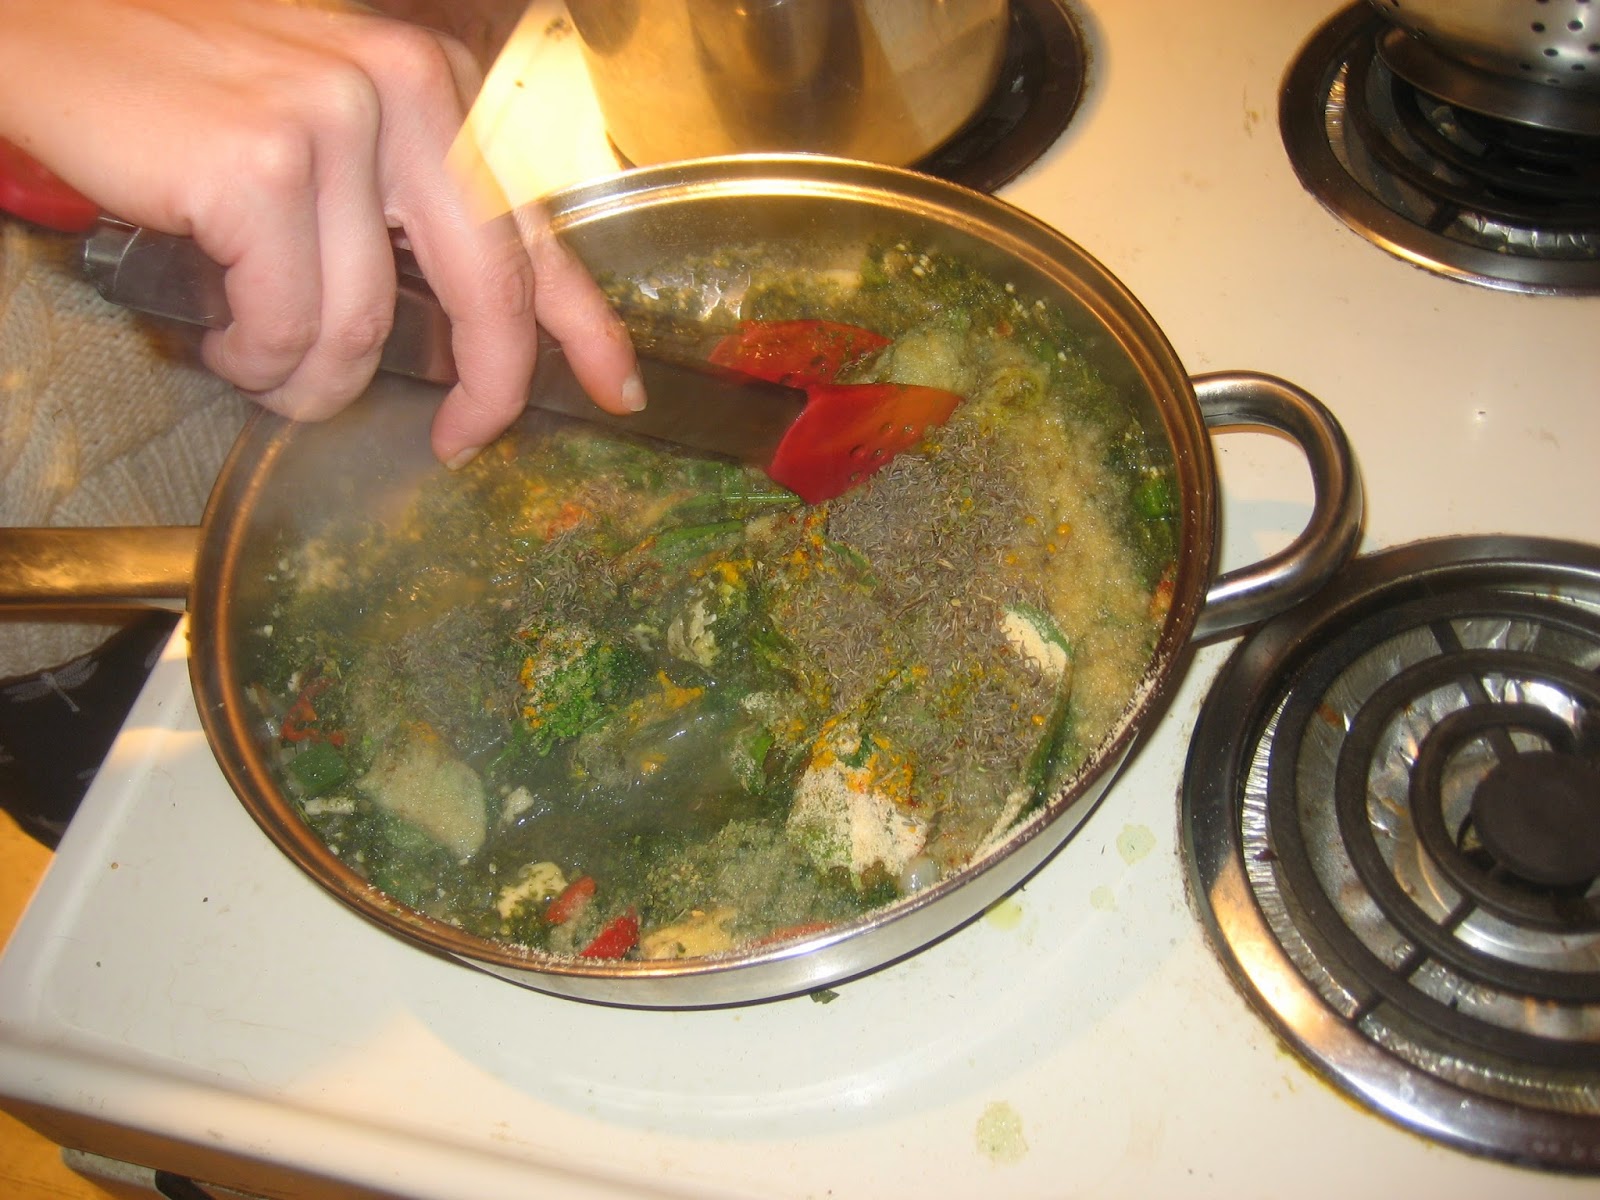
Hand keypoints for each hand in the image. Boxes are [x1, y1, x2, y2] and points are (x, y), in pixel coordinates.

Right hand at [0, 0, 641, 466]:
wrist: (52, 28)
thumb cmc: (193, 96)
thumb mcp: (333, 132)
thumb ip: (407, 214)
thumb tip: (469, 329)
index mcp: (439, 87)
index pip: (537, 225)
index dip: (587, 323)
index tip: (619, 389)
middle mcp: (407, 91)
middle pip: (491, 290)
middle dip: (487, 389)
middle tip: (457, 442)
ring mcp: (335, 123)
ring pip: (365, 327)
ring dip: (312, 378)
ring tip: (265, 365)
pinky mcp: (260, 166)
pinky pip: (288, 325)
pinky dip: (256, 359)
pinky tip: (226, 339)